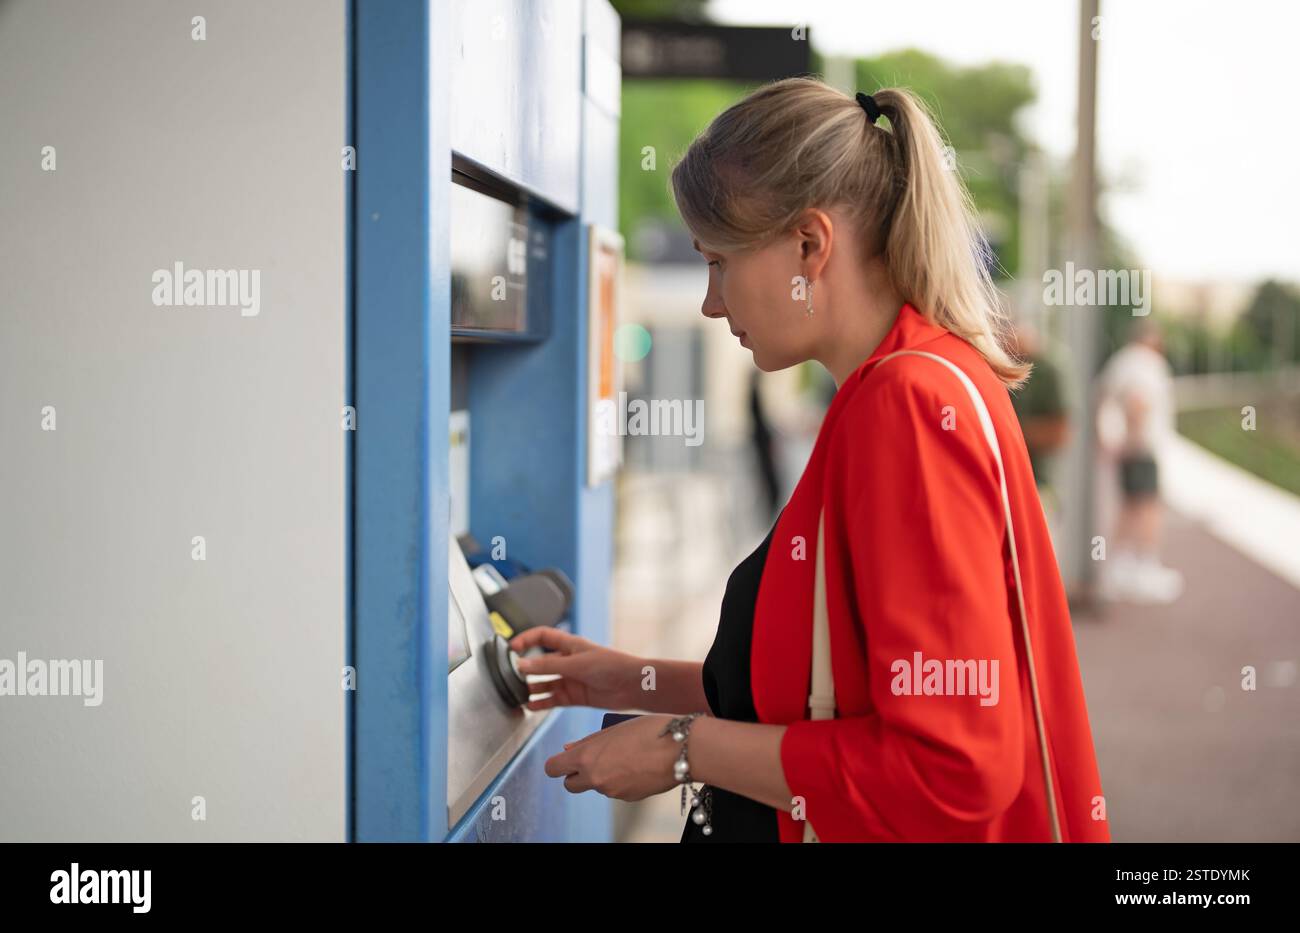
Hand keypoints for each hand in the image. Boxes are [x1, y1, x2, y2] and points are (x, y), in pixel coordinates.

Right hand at [509, 626, 641, 711]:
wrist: (633, 686)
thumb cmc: (612, 665)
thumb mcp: (575, 663)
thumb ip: (547, 666)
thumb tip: (521, 664)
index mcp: (570, 645)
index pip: (543, 637)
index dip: (526, 639)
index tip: (511, 648)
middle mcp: (569, 661)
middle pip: (541, 662)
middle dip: (526, 668)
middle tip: (510, 676)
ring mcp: (572, 679)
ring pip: (545, 683)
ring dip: (532, 688)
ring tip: (517, 693)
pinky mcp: (576, 696)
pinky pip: (553, 699)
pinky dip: (542, 703)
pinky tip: (530, 706)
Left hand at [544, 714, 681, 800]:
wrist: (681, 749)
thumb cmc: (649, 731)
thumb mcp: (614, 729)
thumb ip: (588, 741)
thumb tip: (567, 749)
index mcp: (587, 756)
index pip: (554, 768)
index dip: (557, 764)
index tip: (564, 759)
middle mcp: (595, 777)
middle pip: (570, 785)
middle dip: (576, 774)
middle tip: (592, 759)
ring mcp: (611, 791)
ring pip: (596, 785)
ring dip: (603, 775)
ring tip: (626, 756)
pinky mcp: (628, 798)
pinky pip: (616, 790)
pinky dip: (621, 781)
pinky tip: (638, 766)